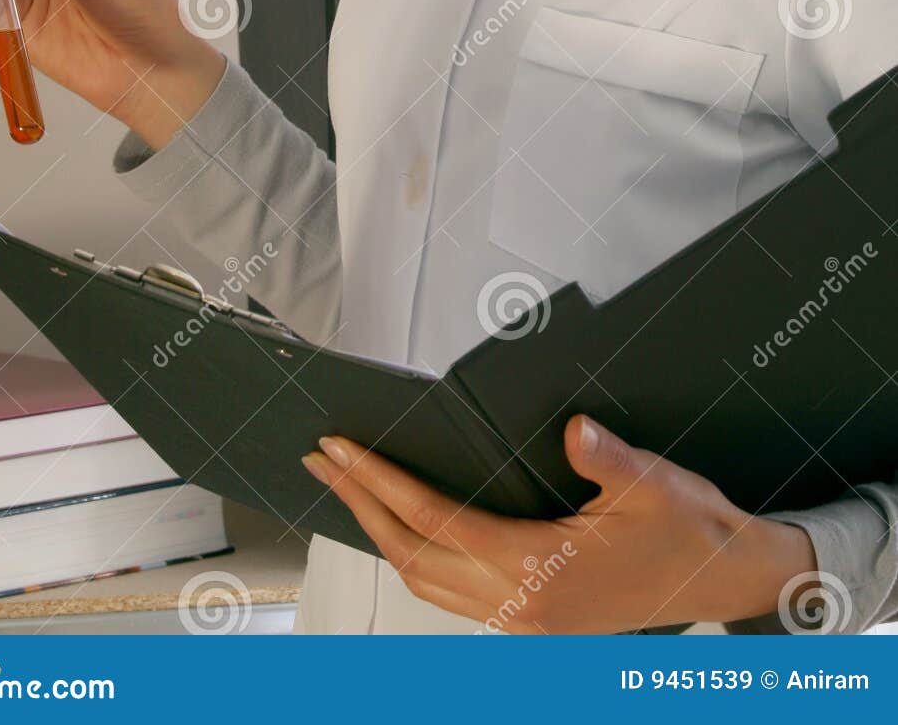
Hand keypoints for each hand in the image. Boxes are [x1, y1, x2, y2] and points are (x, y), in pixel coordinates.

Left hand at [302, 415, 816, 632]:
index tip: (341, 451)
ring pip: (426, 583)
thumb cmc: (689, 528)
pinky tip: (407, 529)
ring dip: (382, 535)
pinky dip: (416, 558)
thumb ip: (608, 460)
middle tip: (323, 462)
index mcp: (540, 569)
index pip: (435, 520)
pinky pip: (452, 594)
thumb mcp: (653, 483)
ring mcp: (525, 621)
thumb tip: (575, 432)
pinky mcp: (534, 621)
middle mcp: (522, 604)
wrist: (729, 579)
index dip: (381, 482)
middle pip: (413, 555)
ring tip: (350, 490)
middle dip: (361, 506)